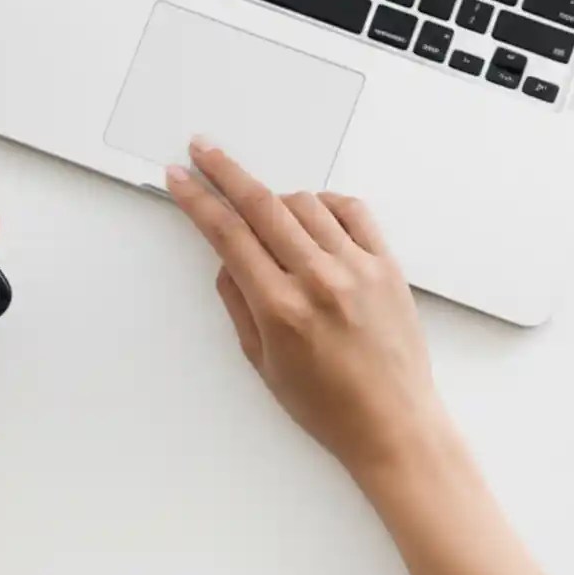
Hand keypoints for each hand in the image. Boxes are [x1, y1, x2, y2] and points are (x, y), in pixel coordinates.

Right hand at [166, 138, 440, 475]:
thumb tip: (226, 257)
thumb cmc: (327, 406)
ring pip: (305, 203)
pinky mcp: (387, 265)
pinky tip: (314, 214)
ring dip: (277, 198)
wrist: (393, 424)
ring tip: (268, 217)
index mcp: (280, 308)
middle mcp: (319, 280)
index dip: (198, 200)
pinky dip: (326, 203)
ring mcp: (357, 267)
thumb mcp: (263, 363)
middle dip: (225, 171)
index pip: (228, 235)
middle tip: (204, 150)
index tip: (180, 178)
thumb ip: (238, 303)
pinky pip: (353, 210)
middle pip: (261, 204)